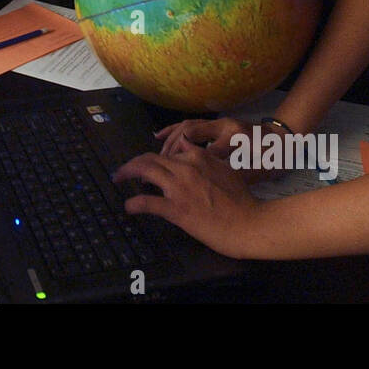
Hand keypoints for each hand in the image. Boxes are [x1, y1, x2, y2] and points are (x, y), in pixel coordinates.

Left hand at [115, 140, 258, 257]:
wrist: (250, 223)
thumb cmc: (241, 200)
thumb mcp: (224, 169)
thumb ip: (205, 158)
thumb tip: (185, 145)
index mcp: (198, 156)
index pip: (167, 152)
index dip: (154, 158)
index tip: (146, 166)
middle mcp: (186, 167)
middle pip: (150, 158)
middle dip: (132, 163)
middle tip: (122, 171)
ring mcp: (180, 188)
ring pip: (145, 171)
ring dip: (126, 173)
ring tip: (118, 178)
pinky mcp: (176, 209)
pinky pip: (147, 203)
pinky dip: (134, 204)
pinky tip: (128, 206)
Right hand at [156, 117, 280, 183]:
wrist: (284, 139)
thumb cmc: (276, 157)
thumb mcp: (265, 170)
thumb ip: (243, 178)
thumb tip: (220, 188)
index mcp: (236, 137)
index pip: (208, 150)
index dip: (190, 166)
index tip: (175, 181)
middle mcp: (224, 125)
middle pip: (190, 133)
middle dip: (171, 151)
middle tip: (157, 168)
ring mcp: (218, 122)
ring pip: (186, 126)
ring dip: (169, 141)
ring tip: (156, 158)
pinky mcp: (215, 123)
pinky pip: (189, 123)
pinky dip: (173, 130)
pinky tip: (159, 137)